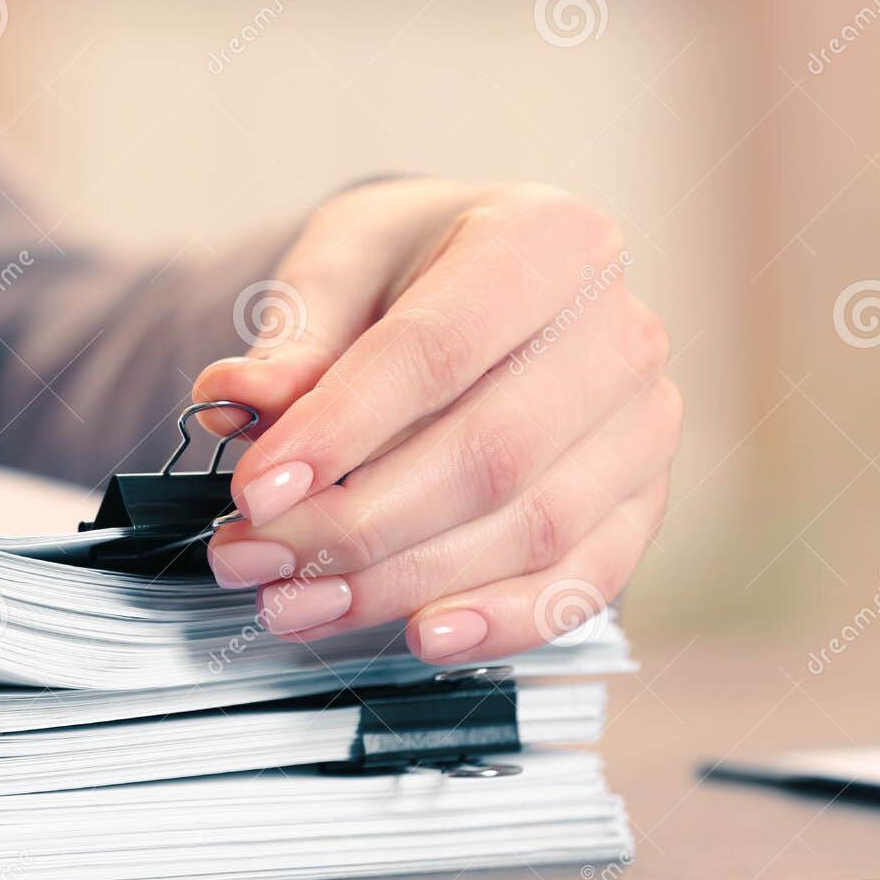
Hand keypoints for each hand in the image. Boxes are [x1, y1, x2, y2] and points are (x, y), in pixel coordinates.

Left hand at [194, 177, 679, 662]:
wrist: (487, 287)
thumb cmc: (412, 269)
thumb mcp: (340, 265)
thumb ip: (294, 337)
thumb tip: (236, 398)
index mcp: (547, 241)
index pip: (436, 350)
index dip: (339, 431)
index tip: (255, 490)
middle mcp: (619, 331)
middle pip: (487, 455)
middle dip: (355, 524)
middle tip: (250, 556)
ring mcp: (643, 424)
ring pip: (530, 529)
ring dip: (402, 583)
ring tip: (293, 602)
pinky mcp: (644, 501)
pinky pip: (584, 579)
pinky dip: (503, 621)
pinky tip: (422, 638)